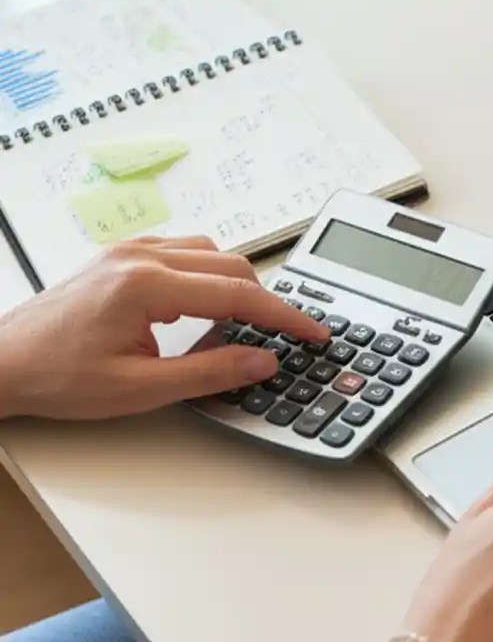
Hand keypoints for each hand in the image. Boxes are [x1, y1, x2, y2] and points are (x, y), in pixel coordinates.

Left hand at [0, 237, 329, 419]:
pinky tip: (204, 306)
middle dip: (266, 301)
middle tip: (287, 334)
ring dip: (236, 285)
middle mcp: (140, 257)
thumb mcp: (141, 388)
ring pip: (210, 253)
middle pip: (231, 266)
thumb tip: (263, 361)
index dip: (284, 316)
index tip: (313, 332)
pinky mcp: (121, 258)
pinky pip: (183, 252)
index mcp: (146, 285)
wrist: (3, 363)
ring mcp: (129, 253)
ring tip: (245, 324)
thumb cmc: (57, 376)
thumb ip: (211, 372)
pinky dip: (207, 276)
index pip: (237, 294)